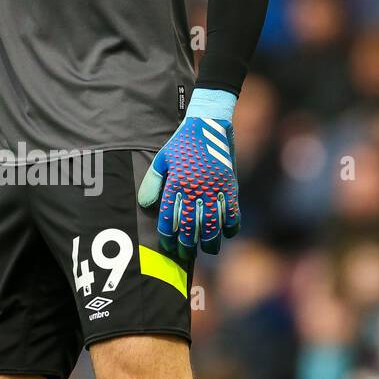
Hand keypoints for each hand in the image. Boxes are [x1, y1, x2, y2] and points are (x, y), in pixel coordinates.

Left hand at [137, 113, 239, 260]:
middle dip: (187, 244)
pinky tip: (228, 233)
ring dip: (210, 240)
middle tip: (185, 255)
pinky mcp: (230, 185)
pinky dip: (231, 224)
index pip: (170, 218)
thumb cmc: (182, 142)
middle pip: (190, 226)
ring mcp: (214, 188)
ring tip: (208, 250)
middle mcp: (195, 189)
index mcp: (176, 183)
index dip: (168, 236)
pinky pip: (232, 211)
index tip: (168, 246)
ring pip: (212, 223)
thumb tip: (145, 205)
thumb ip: (152, 182)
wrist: (209, 123)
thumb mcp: (162, 159)